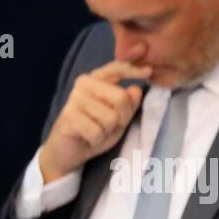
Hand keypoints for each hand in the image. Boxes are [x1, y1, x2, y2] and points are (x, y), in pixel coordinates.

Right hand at [39, 56, 150, 181]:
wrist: (69, 149)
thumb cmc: (96, 130)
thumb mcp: (119, 118)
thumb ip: (129, 104)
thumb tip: (136, 89)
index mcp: (96, 79)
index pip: (117, 69)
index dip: (134, 70)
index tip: (149, 70)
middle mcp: (84, 84)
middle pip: (121, 98)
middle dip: (123, 118)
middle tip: (110, 126)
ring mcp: (74, 98)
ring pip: (110, 117)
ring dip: (108, 131)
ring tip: (97, 130)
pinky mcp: (68, 116)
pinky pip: (97, 131)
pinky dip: (97, 139)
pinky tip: (88, 137)